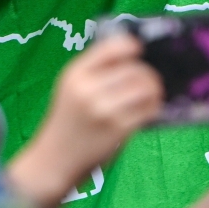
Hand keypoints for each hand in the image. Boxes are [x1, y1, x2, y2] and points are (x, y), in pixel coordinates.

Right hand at [3, 35, 163, 207]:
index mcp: (75, 74)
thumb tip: (133, 57)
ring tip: (152, 96)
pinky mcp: (118, 130)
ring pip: (146, 88)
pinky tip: (148, 111)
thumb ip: (95, 72)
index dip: (132, 47)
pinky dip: (154, 108)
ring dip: (155, 91)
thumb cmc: (67, 123)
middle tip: (151, 81)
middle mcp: (88, 89)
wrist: (53, 160)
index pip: (113, 48)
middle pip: (135, 69)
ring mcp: (104, 110)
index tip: (139, 52)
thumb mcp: (70, 89)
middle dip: (149, 74)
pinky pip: (148, 111)